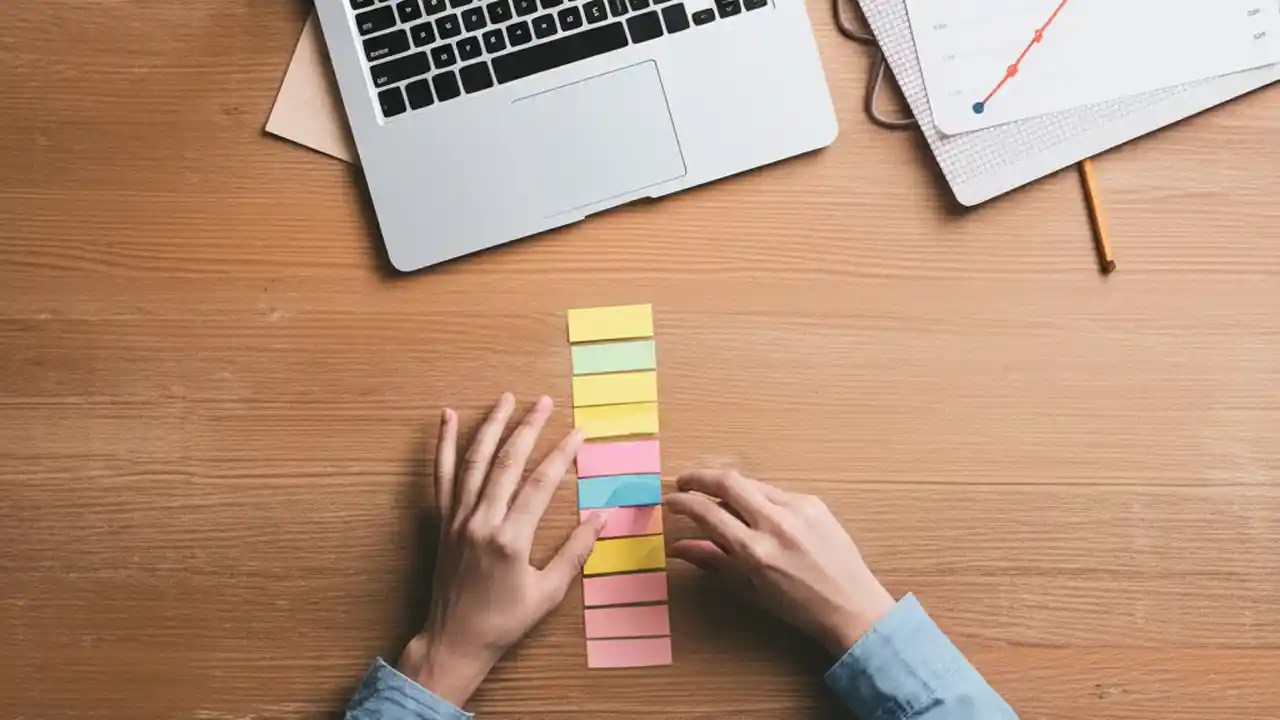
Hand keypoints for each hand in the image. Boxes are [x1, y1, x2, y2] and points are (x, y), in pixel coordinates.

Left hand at [398, 394, 604, 705]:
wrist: (454, 640)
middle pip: (507, 463)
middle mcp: (480, 522)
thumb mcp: (548, 593)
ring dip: (491, 426)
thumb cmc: (504, 621)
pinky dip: (444, 444)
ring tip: (506, 398)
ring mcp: (457, 518)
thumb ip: (574, 552)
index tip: (578, 434)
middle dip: (528, 428)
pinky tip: (446, 417)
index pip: (540, 484)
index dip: (561, 455)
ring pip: (474, 461)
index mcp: (510, 540)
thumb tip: (601, 518)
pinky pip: (442, 475)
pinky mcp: (442, 521)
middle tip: (545, 402)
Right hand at [666, 470, 894, 655]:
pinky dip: (759, 498)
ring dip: (729, 487)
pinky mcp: (814, 502)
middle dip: (699, 476)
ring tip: (718, 499)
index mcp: (755, 551)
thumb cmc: (798, 606)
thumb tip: (678, 547)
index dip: (683, 502)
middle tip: (685, 482)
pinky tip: (758, 512)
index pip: (708, 512)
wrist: (851, 604)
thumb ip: (713, 561)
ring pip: (752, 483)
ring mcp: (797, 508)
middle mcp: (775, 523)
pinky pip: (776, 492)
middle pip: (728, 481)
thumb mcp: (750, 588)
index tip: (671, 501)